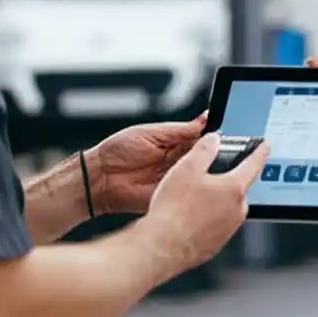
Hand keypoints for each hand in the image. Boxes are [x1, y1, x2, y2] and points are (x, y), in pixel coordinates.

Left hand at [89, 113, 208, 215]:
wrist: (99, 177)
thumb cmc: (116, 152)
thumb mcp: (150, 133)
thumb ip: (178, 130)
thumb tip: (203, 120)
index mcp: (171, 143)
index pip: (198, 139)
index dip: (209, 138)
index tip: (218, 136)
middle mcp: (175, 162)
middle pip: (201, 157)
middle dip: (208, 154)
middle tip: (212, 151)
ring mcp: (172, 179)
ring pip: (196, 174)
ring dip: (201, 171)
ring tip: (203, 166)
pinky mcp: (169, 196)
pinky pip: (185, 192)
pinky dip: (191, 188)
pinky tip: (195, 182)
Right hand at [143, 133, 269, 270]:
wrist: (162, 246)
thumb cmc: (174, 210)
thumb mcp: (187, 168)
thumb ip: (204, 149)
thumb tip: (214, 140)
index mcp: (234, 189)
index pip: (254, 164)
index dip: (260, 152)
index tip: (265, 146)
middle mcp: (237, 211)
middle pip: (239, 187)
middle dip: (228, 179)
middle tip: (208, 175)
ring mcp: (228, 230)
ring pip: (227, 207)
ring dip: (216, 200)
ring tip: (191, 198)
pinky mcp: (216, 244)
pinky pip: (217, 225)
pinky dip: (208, 218)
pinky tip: (188, 217)